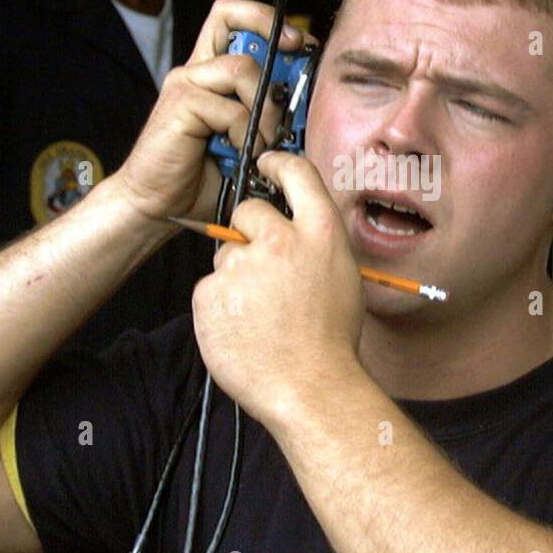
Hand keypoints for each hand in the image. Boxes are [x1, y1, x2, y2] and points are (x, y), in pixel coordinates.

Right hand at [112, 0, 314, 225]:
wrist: (158, 206)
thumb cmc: (202, 179)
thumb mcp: (248, 144)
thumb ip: (268, 121)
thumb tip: (305, 109)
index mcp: (213, 76)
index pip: (234, 21)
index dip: (268, 21)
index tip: (300, 44)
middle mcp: (197, 71)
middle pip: (228, 15)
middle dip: (269, 29)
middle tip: (292, 58)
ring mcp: (186, 84)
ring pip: (243, 69)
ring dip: (265, 108)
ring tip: (264, 142)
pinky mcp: (179, 104)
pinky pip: (231, 109)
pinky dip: (245, 135)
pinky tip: (241, 156)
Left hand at [191, 151, 365, 427]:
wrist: (309, 388)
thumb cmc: (330, 340)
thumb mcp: (343, 276)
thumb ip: (316, 242)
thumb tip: (296, 225)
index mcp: (320, 233)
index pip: (296, 172)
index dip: (278, 164)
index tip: (267, 163)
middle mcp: (280, 241)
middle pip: (247, 212)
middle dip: (249, 233)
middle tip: (264, 270)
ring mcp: (241, 267)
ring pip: (226, 255)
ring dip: (236, 275)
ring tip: (260, 314)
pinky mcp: (210, 293)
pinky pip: (209, 288)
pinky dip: (220, 304)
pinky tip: (243, 327)